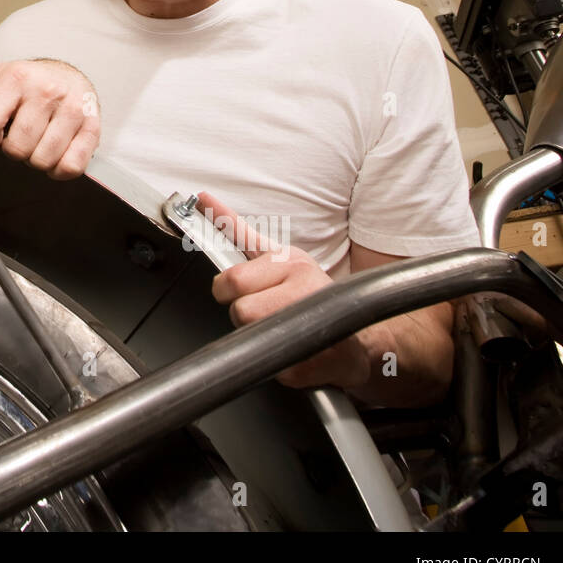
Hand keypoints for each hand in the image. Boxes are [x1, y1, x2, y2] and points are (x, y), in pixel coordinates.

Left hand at [0, 59, 99, 178]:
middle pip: (17, 148)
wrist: (70, 74)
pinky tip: (54, 154)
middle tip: (18, 137)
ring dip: (35, 160)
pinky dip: (59, 169)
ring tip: (36, 143)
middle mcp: (46, 92)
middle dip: (13, 150)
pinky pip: (70, 166)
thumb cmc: (28, 81)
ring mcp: (72, 110)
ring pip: (42, 160)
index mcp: (17, 78)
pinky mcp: (91, 127)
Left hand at [203, 191, 370, 390]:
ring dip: (258, 337)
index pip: (233, 279)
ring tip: (281, 328)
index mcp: (291, 262)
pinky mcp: (312, 360)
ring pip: (251, 335)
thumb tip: (205, 199)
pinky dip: (275, 362)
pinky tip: (294, 350)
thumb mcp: (277, 256)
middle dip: (244, 314)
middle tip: (266, 311)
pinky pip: (268, 363)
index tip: (233, 290)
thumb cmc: (312, 294)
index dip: (227, 290)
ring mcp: (312, 323)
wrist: (358, 337)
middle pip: (240, 310)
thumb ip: (238, 230)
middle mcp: (305, 287)